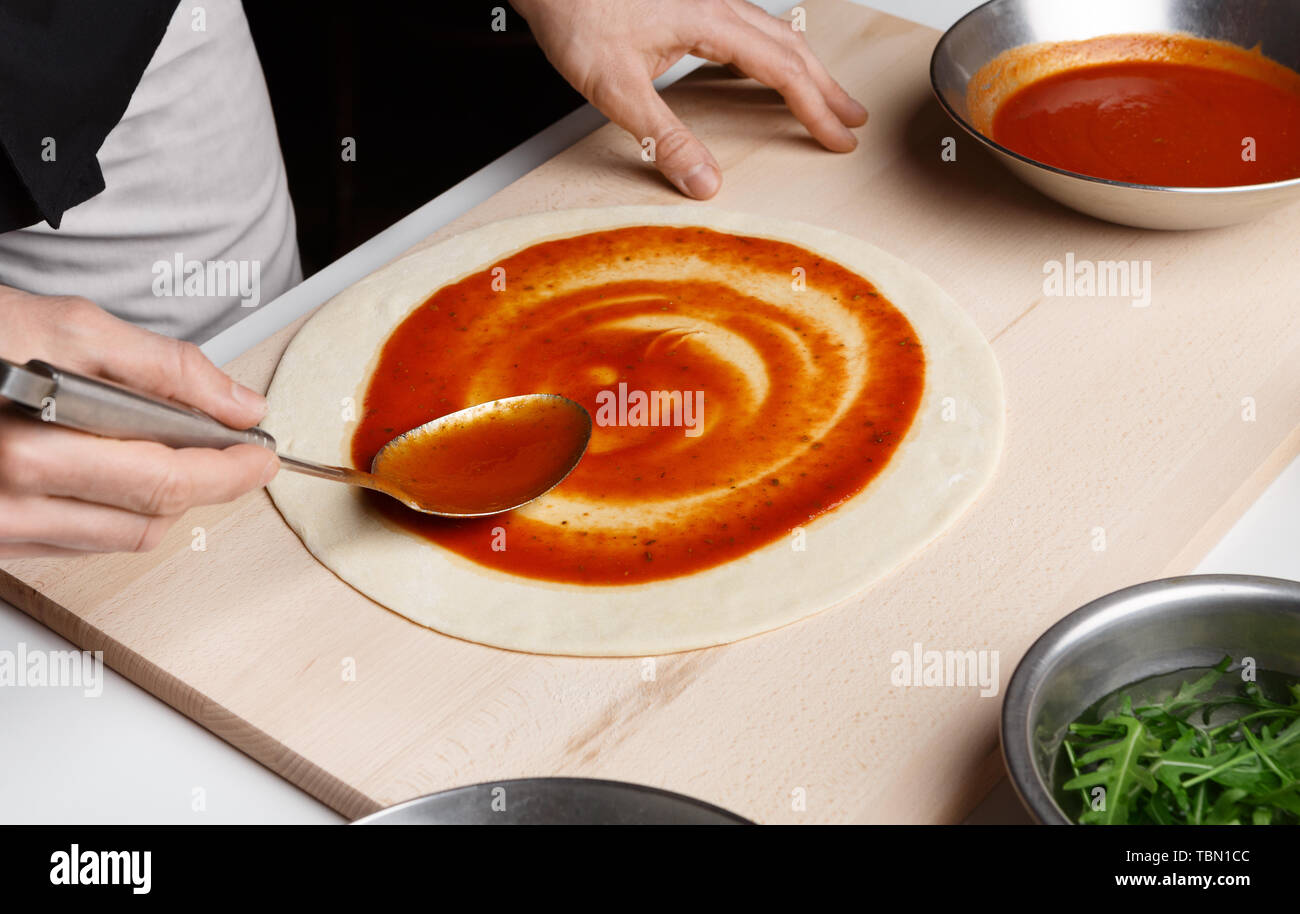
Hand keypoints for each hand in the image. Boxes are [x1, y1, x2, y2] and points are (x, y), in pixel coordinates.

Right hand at [0, 287, 278, 557]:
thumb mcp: (70, 326)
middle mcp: (11, 503)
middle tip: (236, 454)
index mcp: (31, 450)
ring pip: (122, 537)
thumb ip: (166, 368)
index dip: (229, 471)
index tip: (262, 456)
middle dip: (206, 484)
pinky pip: (80, 542)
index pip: (167, 481)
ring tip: (167, 451)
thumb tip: (240, 406)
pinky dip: (116, 510)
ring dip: (161, 500)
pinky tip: (115, 471)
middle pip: (152, 515)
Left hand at [513, 0, 867, 198]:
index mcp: (708, 20)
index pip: (780, 69)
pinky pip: (746, 27)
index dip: (814, 107)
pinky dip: (770, 53)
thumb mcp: (614, 88)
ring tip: (823, 98)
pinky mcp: (686, 1)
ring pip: (771, 32)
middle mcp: (715, 2)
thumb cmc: (574, 10)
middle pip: (789, 46)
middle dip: (825, 87)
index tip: (838, 137)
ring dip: (802, 67)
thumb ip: (661, 137)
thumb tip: (702, 182)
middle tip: (852, 121)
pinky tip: (763, 69)